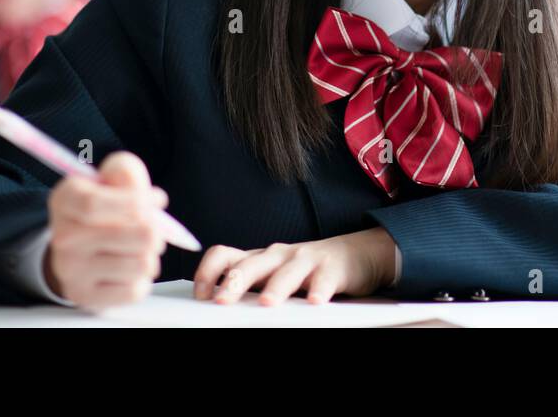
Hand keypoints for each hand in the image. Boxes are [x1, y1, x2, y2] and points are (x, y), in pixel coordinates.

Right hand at [44, 151, 168, 308]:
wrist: (78, 246)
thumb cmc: (104, 207)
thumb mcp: (111, 178)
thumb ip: (127, 172)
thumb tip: (153, 200)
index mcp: (65, 199)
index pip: (94, 204)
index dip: (135, 203)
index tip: (153, 202)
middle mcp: (62, 236)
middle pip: (135, 234)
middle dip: (155, 231)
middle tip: (150, 229)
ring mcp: (71, 270)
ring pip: (142, 264)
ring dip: (149, 256)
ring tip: (137, 249)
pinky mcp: (85, 296)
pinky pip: (135, 291)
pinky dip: (142, 280)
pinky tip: (128, 270)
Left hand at [193, 227, 396, 305]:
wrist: (356, 253)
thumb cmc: (307, 269)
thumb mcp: (275, 273)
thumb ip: (251, 284)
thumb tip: (216, 305)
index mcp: (260, 258)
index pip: (225, 256)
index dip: (208, 272)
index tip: (201, 295)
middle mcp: (279, 255)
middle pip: (252, 263)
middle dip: (235, 281)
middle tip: (222, 301)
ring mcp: (306, 259)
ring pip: (287, 271)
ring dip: (276, 287)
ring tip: (267, 303)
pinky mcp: (332, 267)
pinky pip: (324, 278)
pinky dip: (319, 289)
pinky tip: (316, 302)